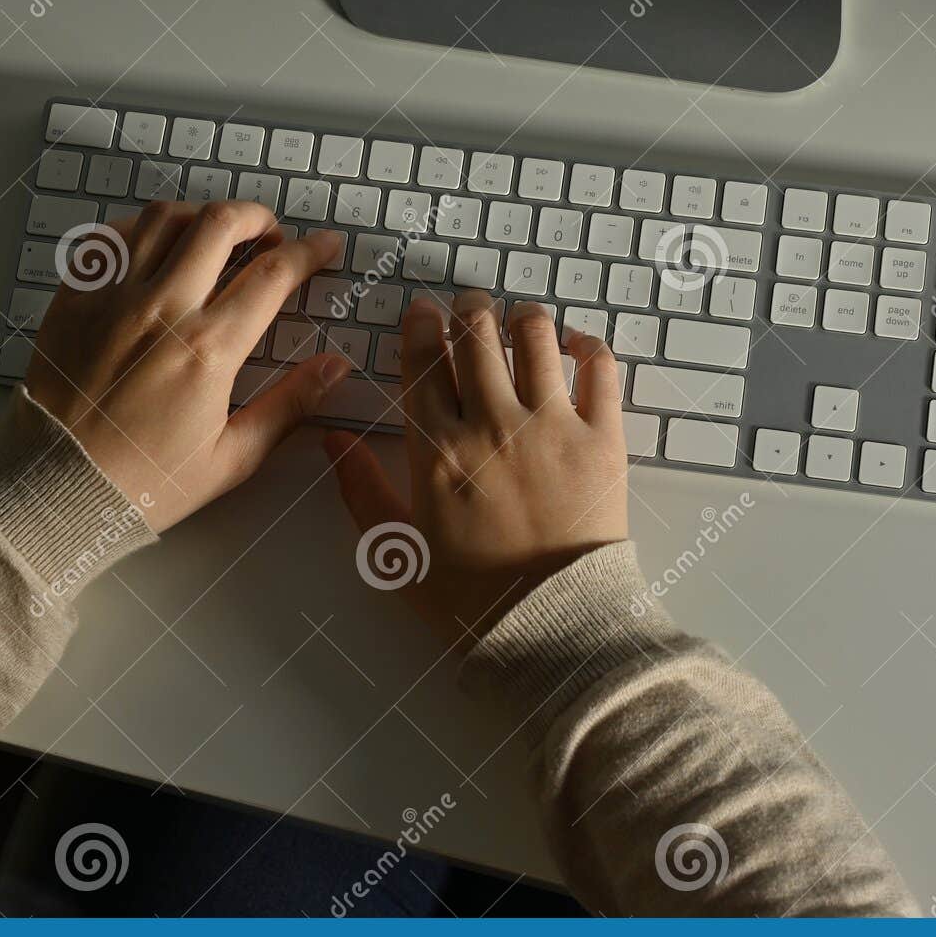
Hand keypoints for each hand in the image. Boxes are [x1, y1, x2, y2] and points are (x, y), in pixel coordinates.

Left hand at [25, 200, 349, 531]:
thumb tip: (335, 368)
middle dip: (259, 218)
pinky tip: (158, 244)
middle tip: (274, 233)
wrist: (56, 490)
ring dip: (203, 215)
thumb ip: (289, 405)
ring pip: (166, 218)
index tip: (326, 246)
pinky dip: (142, 227)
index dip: (310, 252)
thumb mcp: (232, 457)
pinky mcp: (74, 299)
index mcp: (208, 349)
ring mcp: (113, 298)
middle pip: (221, 225)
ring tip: (219, 233)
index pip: (274, 275)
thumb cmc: (145, 483)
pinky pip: (111, 238)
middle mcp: (162, 310)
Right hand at [326, 291, 627, 647]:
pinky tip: (575, 345)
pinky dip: (587, 345)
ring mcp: (551, 426)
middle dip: (469, 309)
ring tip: (519, 321)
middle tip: (470, 310)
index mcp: (437, 450)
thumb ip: (361, 491)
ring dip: (523, 317)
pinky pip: (599, 368)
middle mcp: (492, 424)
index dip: (421, 324)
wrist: (555, 628)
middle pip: (477, 332)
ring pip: (535, 336)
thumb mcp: (398, 553)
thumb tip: (333, 440)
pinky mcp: (602, 438)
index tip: (423, 312)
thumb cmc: (473, 599)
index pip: (423, 360)